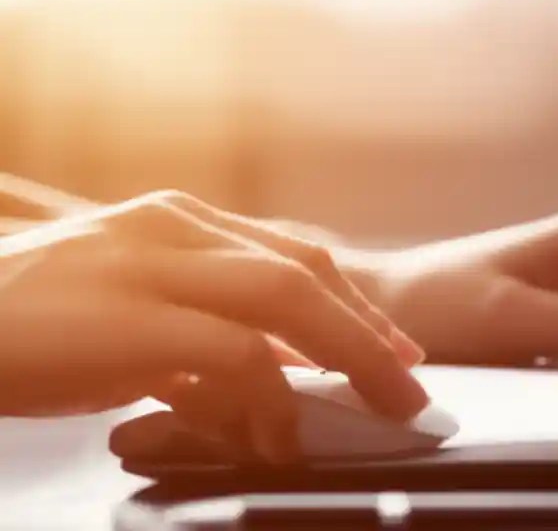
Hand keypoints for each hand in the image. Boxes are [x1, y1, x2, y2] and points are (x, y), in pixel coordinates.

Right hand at [0, 191, 425, 461]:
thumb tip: (263, 382)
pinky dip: (271, 401)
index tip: (395, 348)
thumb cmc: (20, 330)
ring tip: (381, 408)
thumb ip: (194, 343)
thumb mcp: (123, 325)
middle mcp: (173, 228)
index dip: (353, 306)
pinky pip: (234, 356)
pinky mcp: (129, 315)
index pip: (293, 257)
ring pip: (288, 302)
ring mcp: (151, 265)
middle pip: (305, 274)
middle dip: (369, 333)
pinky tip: (278, 440)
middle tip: (411, 385)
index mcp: (176, 223)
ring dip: (349, 358)